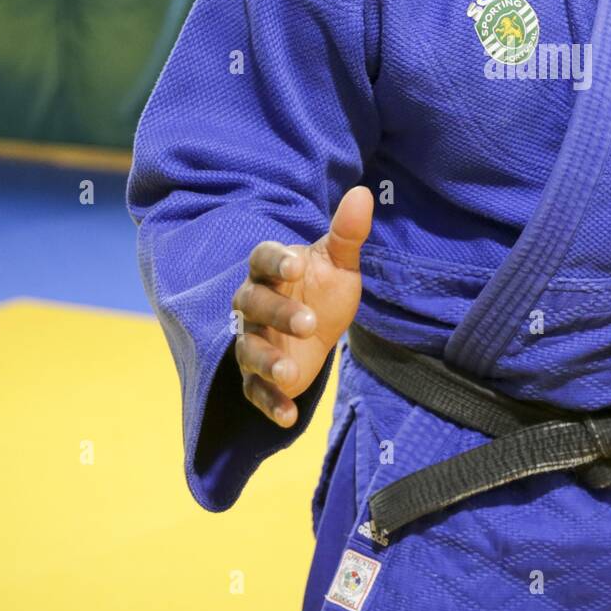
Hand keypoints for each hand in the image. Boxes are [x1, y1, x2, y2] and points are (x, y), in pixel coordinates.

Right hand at [232, 185, 372, 427]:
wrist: (319, 322)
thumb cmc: (322, 285)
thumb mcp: (340, 262)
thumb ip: (348, 233)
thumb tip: (363, 193)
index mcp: (271, 268)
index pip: (263, 258)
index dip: (277, 261)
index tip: (297, 265)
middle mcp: (253, 302)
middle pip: (252, 303)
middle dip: (278, 313)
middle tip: (310, 323)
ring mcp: (252, 339)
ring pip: (247, 348)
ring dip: (266, 362)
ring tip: (290, 374)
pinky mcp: (256, 375)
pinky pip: (254, 390)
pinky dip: (269, 404)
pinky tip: (289, 417)